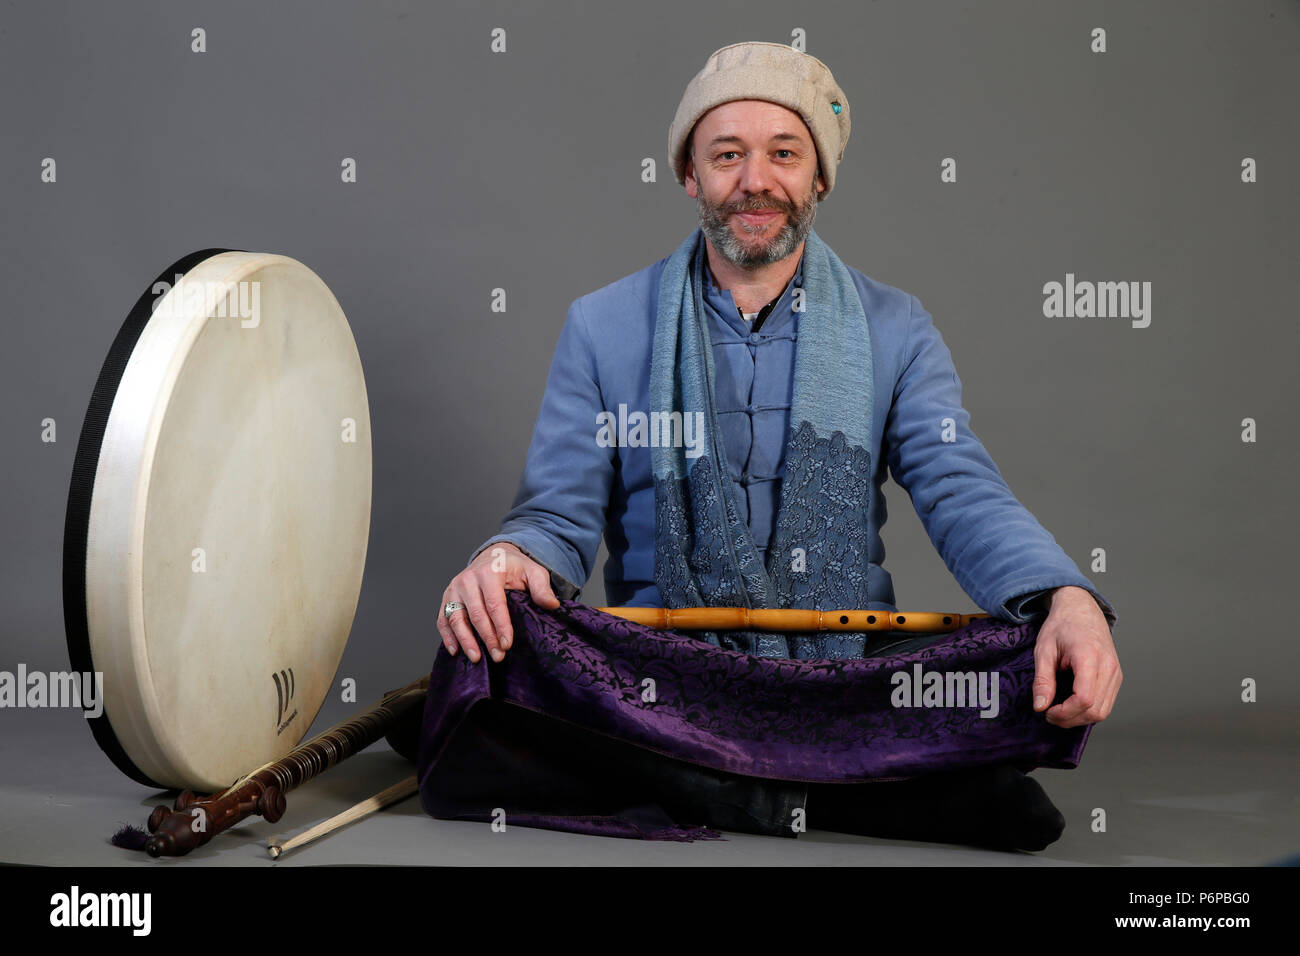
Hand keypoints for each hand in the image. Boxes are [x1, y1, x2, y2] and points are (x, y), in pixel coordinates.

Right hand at [437, 542, 560, 663]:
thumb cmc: (514, 567)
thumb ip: (542, 587)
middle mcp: (468, 579)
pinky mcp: (447, 598)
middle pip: (475, 614)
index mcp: (489, 572)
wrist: (493, 556)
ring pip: (455, 618)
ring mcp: (454, 589)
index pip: (494, 603)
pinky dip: (447, 636)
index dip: (501, 625)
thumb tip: (552, 605)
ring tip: (476, 658)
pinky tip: (456, 651)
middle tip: (497, 656)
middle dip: (487, 637)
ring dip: (465, 640)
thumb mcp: (533, 571)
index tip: (507, 644)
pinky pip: (443, 619)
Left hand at [1031, 586, 1121, 727]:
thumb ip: (1042, 680)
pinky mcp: (1116, 677)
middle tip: (1049, 713)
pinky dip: (1088, 711)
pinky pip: (1106, 704)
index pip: (1084, 698)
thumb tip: (1040, 706)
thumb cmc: (1061, 626)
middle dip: (1070, 719)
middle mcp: (1109, 667)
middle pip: (1095, 710)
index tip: (1046, 711)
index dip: (1065, 712)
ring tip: (1059, 710)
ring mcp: (1116, 673)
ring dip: (1080, 718)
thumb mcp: (1044, 650)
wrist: (1081, 609)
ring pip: (1103, 711)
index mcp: (1090, 657)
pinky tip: (1071, 704)